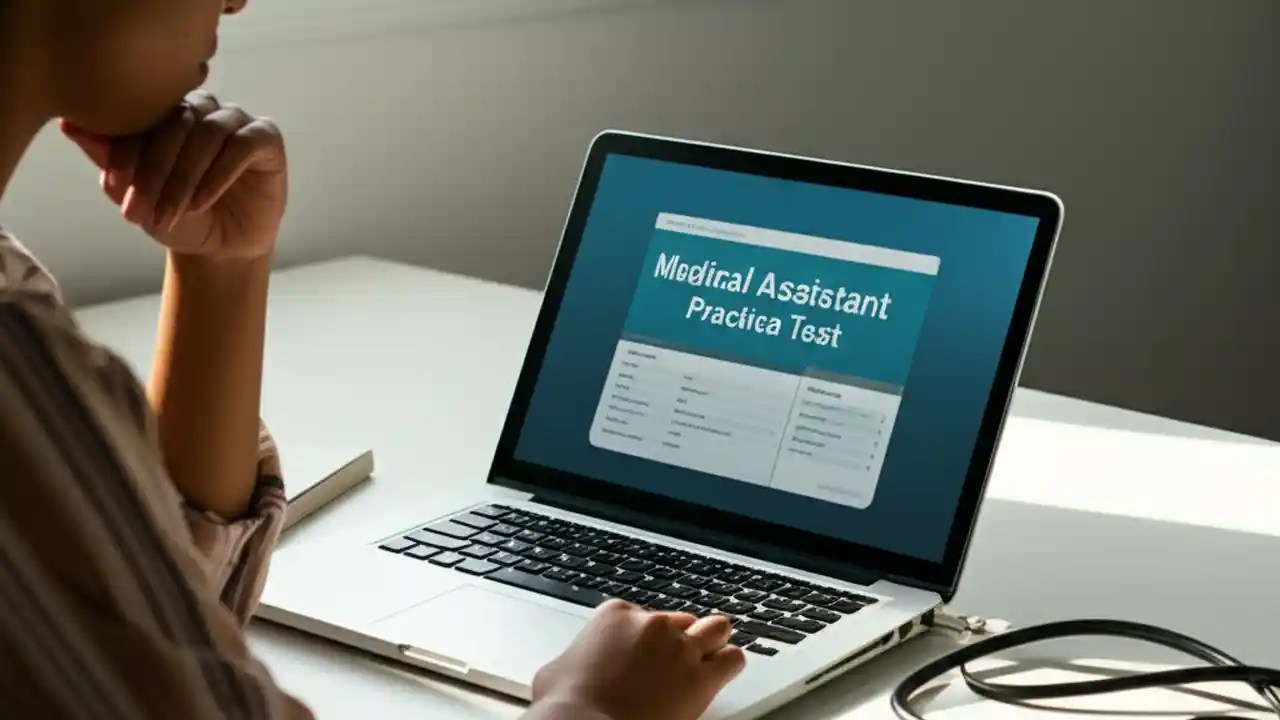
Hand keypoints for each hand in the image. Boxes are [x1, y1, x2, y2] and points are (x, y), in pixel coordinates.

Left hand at [61, 90, 287, 259]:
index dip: (127, 150)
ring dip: (185, 177)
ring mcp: (236, 120)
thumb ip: (108, 157)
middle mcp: (202, 108)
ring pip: (208, 132)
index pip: (145, 116)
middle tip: (140, 210)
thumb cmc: (177, 215)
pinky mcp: (266, 138)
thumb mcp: (137, 191)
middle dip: (155, 169)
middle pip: (176, 122)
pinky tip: (201, 203)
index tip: (115, 186)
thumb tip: (69, 122)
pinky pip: (241, 146)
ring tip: (172, 212)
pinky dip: (218, 176)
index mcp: (167, 111)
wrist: (220, 249)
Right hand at [530, 600, 745, 719]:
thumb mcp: (554, 671)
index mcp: (615, 615)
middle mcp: (652, 625)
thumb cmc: (565, 705)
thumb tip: (569, 669)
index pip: (643, 616)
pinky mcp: (701, 677)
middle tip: (673, 662)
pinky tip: (721, 675)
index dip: (644, 639)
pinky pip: (732, 660)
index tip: (641, 656)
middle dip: (680, 639)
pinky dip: (729, 666)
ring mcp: (679, 648)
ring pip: (715, 629)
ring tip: (707, 660)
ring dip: (712, 643)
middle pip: (681, 620)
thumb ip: (573, 659)